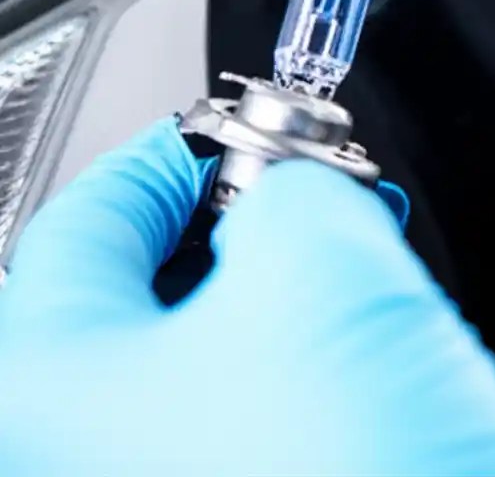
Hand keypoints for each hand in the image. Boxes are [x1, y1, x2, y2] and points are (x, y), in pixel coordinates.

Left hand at [0, 118, 494, 475]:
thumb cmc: (359, 470)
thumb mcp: (321, 259)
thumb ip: (294, 184)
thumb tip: (303, 188)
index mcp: (49, 385)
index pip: (85, 221)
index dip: (174, 154)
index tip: (227, 132)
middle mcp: (82, 455)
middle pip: (142, 290)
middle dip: (240, 223)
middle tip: (309, 189)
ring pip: (204, 357)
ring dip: (282, 289)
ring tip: (354, 256)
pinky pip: (249, 414)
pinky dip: (302, 359)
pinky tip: (366, 339)